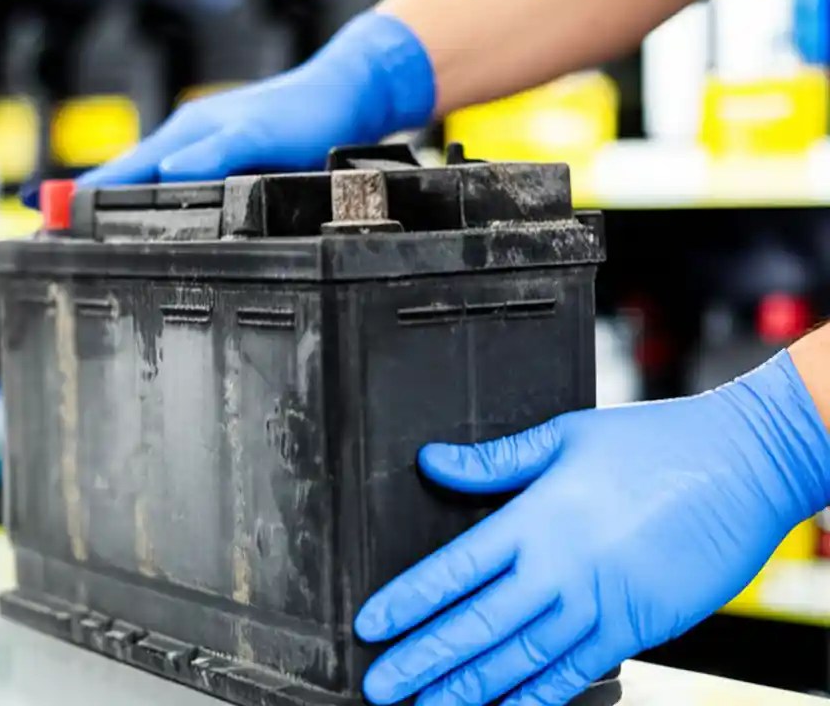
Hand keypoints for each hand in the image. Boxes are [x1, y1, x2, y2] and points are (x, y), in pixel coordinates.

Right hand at [29, 12, 433, 202]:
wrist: (347, 97)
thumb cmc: (307, 115)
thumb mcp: (260, 135)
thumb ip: (216, 154)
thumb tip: (169, 177)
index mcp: (184, 137)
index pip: (119, 173)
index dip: (80, 198)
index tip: (44, 219)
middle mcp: (186, 145)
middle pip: (125, 182)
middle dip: (88, 209)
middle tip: (55, 240)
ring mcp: (203, 156)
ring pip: (148, 189)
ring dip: (118, 211)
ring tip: (87, 241)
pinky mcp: (224, 167)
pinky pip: (177, 193)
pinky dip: (154, 209)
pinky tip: (154, 228)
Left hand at [354, 351, 829, 705]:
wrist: (747, 466)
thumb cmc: (655, 443)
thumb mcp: (566, 437)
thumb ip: (494, 461)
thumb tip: (432, 461)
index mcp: (535, 519)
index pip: (454, 569)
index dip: (408, 601)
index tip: (370, 625)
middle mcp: (560, 569)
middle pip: (476, 625)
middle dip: (423, 660)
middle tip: (380, 686)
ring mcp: (598, 604)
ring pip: (519, 659)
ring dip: (468, 689)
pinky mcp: (635, 628)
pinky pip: (575, 673)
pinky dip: (536, 698)